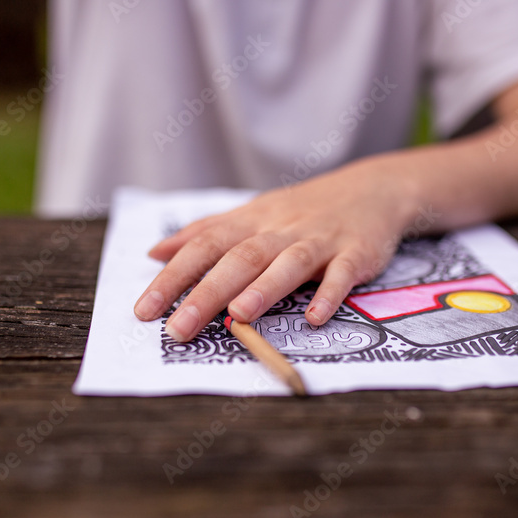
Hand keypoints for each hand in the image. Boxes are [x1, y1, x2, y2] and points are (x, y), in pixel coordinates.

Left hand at [133, 159, 422, 341]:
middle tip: (177, 329)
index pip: (205, 246)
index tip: (145, 309)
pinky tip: (314, 317)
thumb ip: (204, 234)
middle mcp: (281, 230)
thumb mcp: (252, 214)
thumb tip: (154, 252)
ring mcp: (320, 241)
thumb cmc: (303, 210)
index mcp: (251, 222)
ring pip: (288, 263)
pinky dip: (329, 294)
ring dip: (264, 289)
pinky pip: (343, 274)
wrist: (373, 189)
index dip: (173, 276)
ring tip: (238, 316)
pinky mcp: (357, 253)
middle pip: (240, 259)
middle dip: (206, 294)